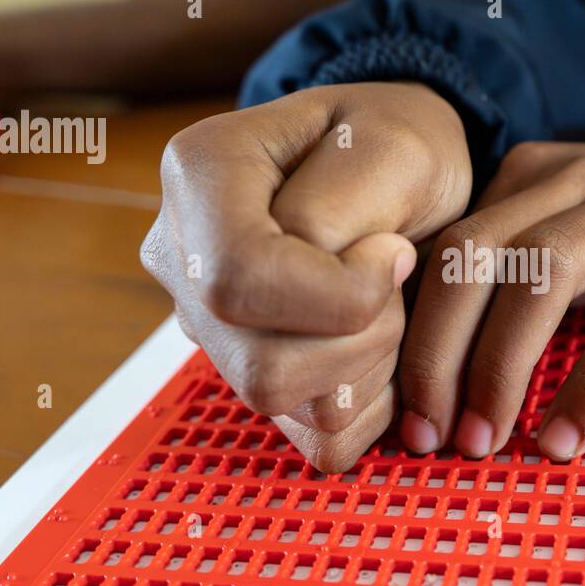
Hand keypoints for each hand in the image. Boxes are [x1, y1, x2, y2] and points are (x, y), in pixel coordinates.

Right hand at [140, 82, 471, 471]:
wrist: (401, 171)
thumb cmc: (397, 145)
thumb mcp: (392, 145)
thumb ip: (343, 209)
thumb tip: (329, 281)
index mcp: (198, 175)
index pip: (240, 281)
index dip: (339, 293)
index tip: (393, 253)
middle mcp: (183, 258)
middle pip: (260, 365)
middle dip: (363, 336)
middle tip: (397, 277)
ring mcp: (208, 328)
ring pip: (286, 406)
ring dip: (370, 364)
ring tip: (387, 303)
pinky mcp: (251, 380)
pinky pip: (316, 440)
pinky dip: (371, 403)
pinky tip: (381, 344)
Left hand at [397, 142, 584, 461]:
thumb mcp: (567, 242)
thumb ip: (504, 282)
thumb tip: (426, 377)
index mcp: (529, 175)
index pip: (447, 252)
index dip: (419, 339)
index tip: (410, 420)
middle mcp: (577, 175)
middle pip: (479, 254)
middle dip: (442, 355)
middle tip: (436, 437)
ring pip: (546, 271)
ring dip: (504, 367)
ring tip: (489, 442)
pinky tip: (568, 435)